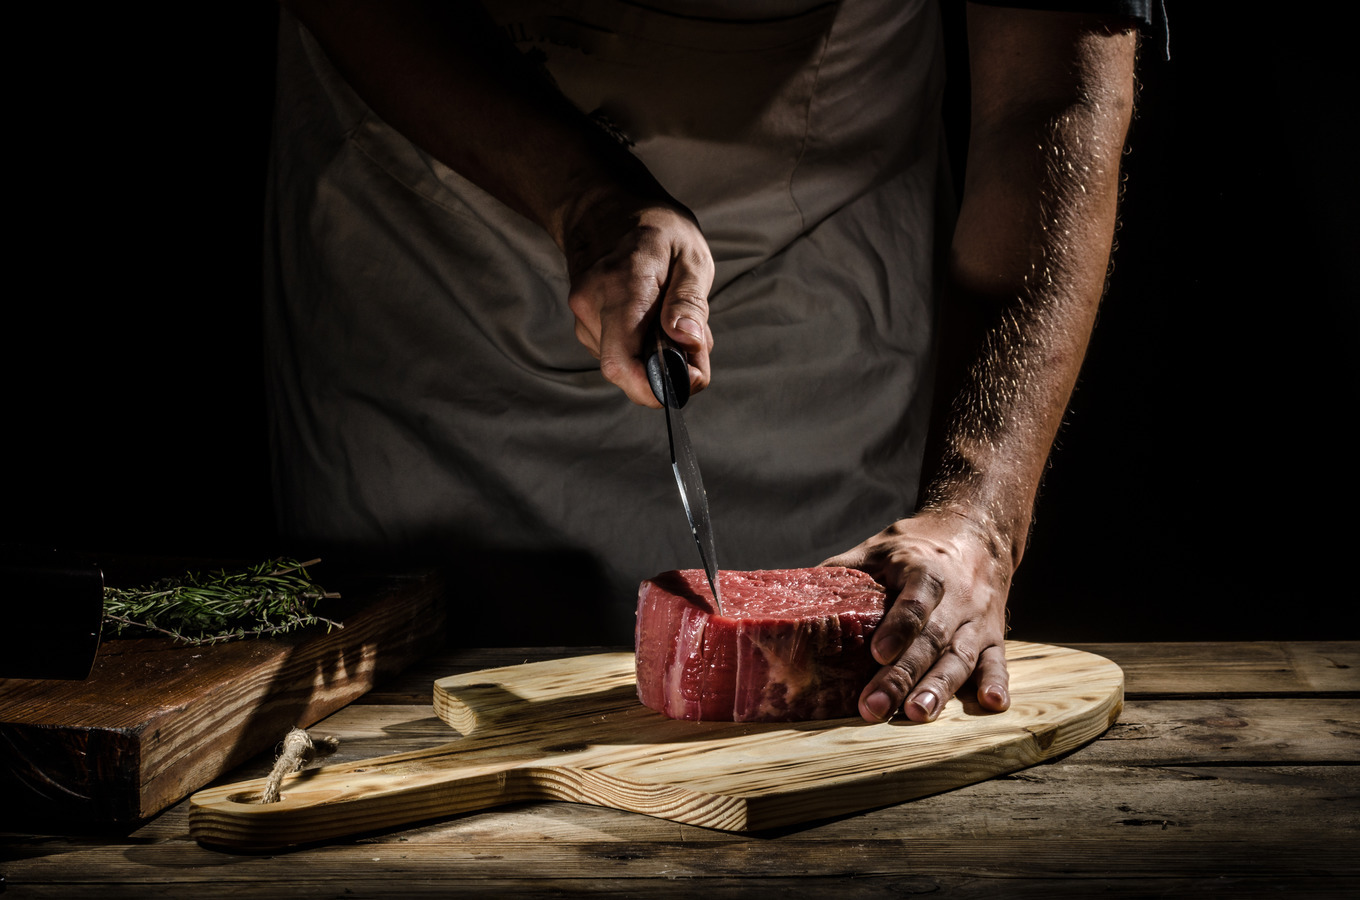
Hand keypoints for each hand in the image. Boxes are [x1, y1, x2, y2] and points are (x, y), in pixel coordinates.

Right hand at [564, 199, 714, 407]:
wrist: (603, 206)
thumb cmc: (654, 227)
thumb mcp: (690, 254)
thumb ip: (689, 301)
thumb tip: (688, 343)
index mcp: (622, 288)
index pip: (622, 364)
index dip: (653, 388)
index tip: (688, 379)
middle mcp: (592, 307)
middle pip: (627, 370)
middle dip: (666, 369)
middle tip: (695, 342)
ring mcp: (582, 316)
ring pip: (625, 362)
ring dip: (656, 355)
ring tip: (674, 317)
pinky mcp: (585, 324)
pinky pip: (619, 351)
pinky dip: (643, 346)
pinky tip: (654, 317)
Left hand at [822, 509, 1012, 723]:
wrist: (976, 531)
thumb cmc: (916, 545)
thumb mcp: (877, 548)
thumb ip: (841, 572)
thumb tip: (793, 596)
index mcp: (925, 569)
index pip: (914, 601)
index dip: (897, 628)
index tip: (877, 654)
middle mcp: (957, 596)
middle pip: (932, 639)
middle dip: (903, 676)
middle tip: (875, 706)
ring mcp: (978, 619)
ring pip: (961, 656)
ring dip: (940, 688)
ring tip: (918, 714)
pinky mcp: (993, 636)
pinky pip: (998, 661)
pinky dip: (997, 683)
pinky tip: (992, 704)